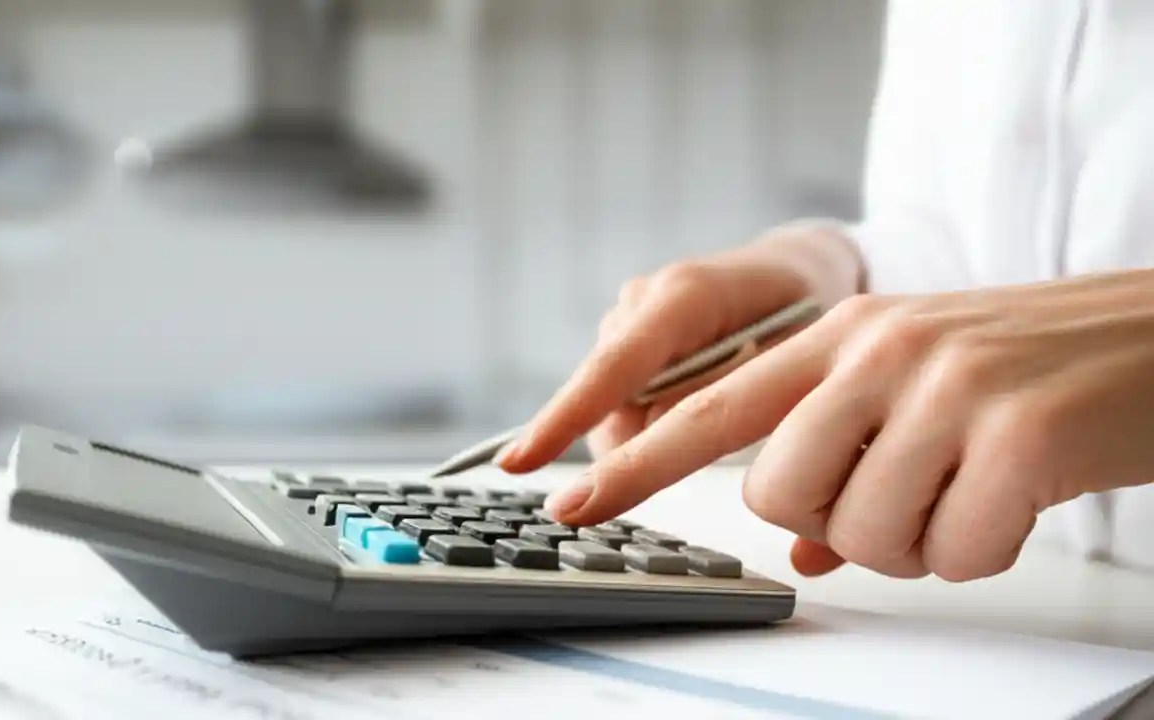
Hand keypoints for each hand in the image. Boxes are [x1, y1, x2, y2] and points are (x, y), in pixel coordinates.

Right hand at [496, 220, 861, 474]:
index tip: (520, 461)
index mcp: (684, 295)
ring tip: (715, 410)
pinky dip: (651, 415)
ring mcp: (630, 313)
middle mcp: (643, 299)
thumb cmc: (807, 309)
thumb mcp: (789, 356)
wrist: (802, 267)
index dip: (565, 419)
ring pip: (612, 403)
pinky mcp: (628, 332)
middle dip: (635, 441)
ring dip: (650, 428)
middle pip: (604, 398)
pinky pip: (621, 395)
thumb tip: (651, 437)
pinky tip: (690, 401)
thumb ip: (719, 395)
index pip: (613, 367)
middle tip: (695, 451)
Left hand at [520, 268, 1153, 580]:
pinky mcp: (1017, 434)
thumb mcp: (919, 397)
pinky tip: (1014, 501)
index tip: (570, 503)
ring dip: (913, 543)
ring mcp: (945, 388)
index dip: (636, 465)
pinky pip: (952, 553)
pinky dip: (979, 551)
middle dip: (833, 524)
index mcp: (838, 338)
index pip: (711, 411)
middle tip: (905, 495)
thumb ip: (845, 459)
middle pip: (778, 496)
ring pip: (858, 535)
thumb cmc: (1025, 376)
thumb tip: (804, 555)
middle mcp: (877, 352)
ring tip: (966, 492)